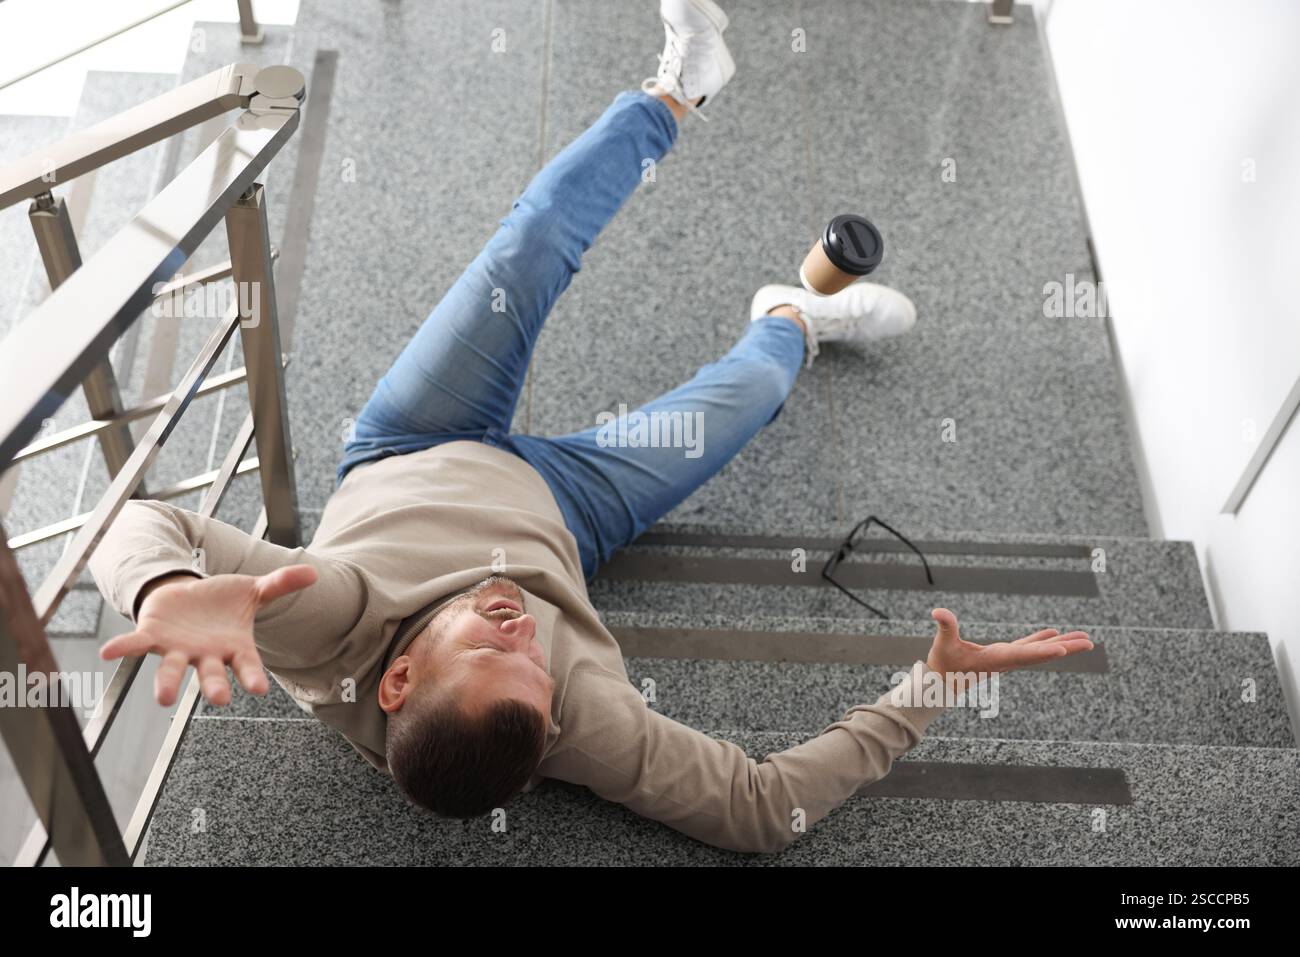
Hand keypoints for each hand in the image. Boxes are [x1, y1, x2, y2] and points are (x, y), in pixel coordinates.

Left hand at [100, 565, 317, 706]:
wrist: (186, 596)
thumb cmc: (222, 601)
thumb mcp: (253, 590)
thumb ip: (280, 584)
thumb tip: (313, 572)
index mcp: (233, 648)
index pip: (246, 666)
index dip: (252, 677)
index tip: (259, 690)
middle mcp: (205, 654)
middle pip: (210, 674)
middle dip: (214, 686)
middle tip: (219, 698)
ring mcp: (177, 648)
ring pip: (172, 669)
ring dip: (167, 683)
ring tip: (163, 698)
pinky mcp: (152, 636)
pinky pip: (135, 644)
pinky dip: (122, 648)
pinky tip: (108, 651)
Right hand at [924, 607, 1092, 678]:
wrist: (942, 683)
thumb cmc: (943, 665)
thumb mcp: (943, 644)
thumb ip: (945, 627)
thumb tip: (937, 611)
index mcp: (995, 659)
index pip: (1023, 654)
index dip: (1043, 651)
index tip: (1065, 649)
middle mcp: (1007, 661)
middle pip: (1042, 654)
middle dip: (1066, 647)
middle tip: (1090, 642)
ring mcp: (1008, 658)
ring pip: (1040, 651)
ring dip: (1063, 644)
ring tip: (1085, 639)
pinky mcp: (1004, 654)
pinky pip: (1029, 646)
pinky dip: (1043, 640)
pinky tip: (1055, 633)